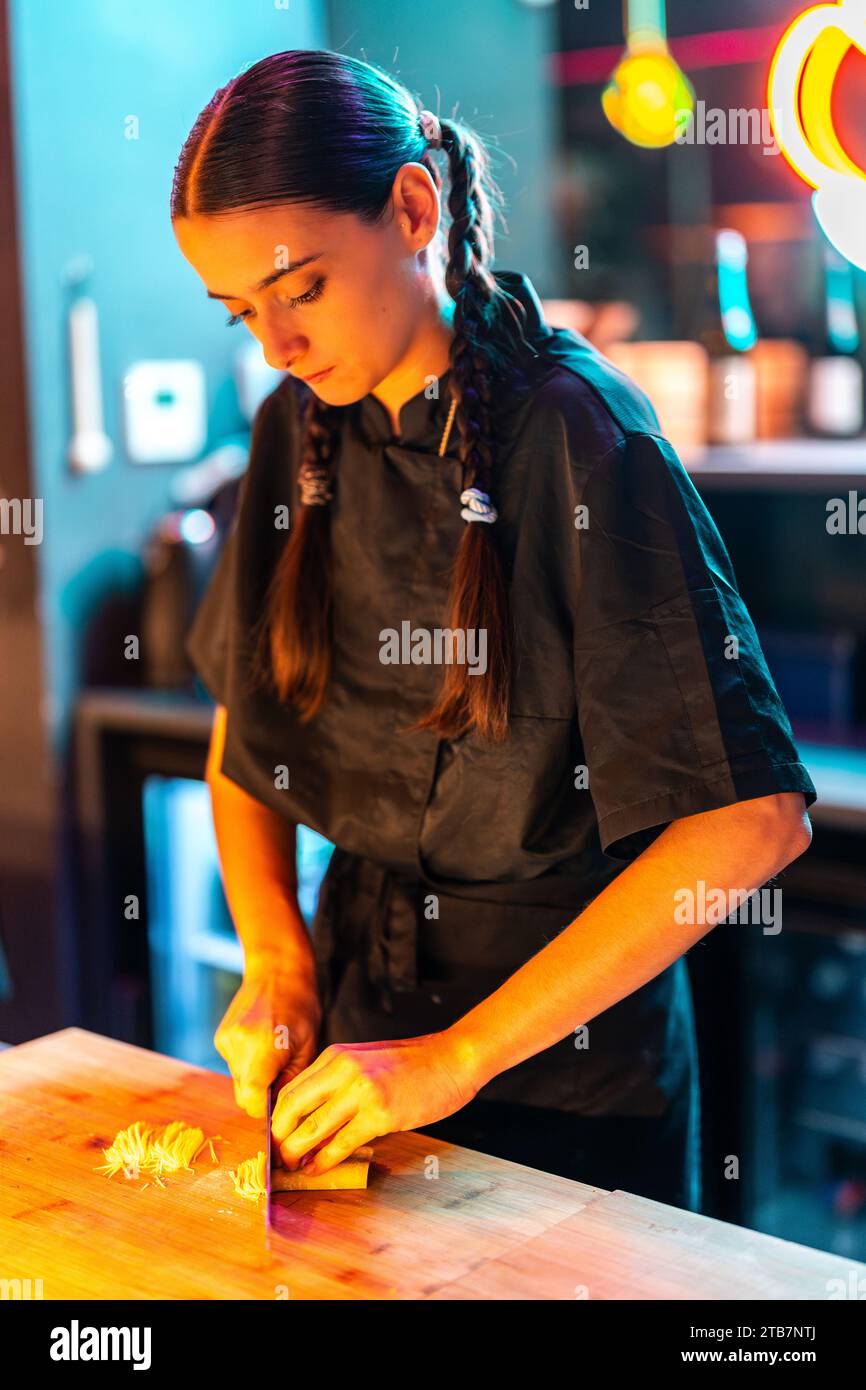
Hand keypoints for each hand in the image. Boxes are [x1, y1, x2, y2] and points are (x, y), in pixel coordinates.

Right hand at [214, 952, 321, 1119]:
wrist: (277, 969)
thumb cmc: (300, 1005)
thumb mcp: (307, 1046)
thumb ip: (291, 1081)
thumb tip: (280, 1111)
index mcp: (262, 1048)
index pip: (252, 1101)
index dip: (266, 1110)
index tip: (281, 1106)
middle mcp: (238, 1046)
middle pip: (244, 1094)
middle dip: (262, 1095)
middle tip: (283, 1076)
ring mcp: (226, 1041)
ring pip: (239, 1080)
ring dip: (256, 1077)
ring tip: (275, 1053)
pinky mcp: (221, 1037)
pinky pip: (235, 1064)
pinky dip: (248, 1063)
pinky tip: (263, 1043)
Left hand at [271, 1030, 479, 1175]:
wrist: (453, 1059)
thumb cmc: (414, 1064)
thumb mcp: (367, 1062)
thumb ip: (339, 1083)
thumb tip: (314, 1120)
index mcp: (336, 1056)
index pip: (291, 1089)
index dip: (278, 1119)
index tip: (276, 1138)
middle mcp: (342, 1070)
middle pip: (291, 1108)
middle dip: (279, 1138)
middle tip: (278, 1157)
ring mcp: (361, 1092)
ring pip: (311, 1129)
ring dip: (296, 1153)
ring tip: (293, 1166)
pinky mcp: (380, 1115)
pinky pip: (340, 1144)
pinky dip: (323, 1161)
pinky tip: (317, 1169)